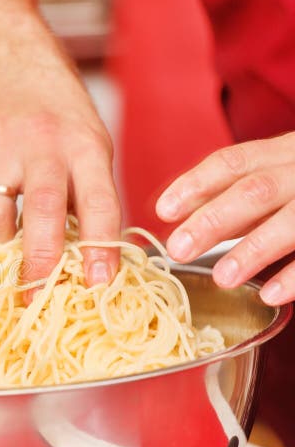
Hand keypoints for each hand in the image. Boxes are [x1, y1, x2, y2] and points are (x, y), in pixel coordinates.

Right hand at [0, 0, 121, 287]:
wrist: (4, 66)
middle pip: (41, 213)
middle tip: (35, 298)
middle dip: (39, 264)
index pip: (99, 204)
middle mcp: (42, 146)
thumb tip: (83, 264)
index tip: (97, 285)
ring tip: (3, 275)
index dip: (99, 248)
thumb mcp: (87, 145)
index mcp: (84, 146)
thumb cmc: (54, 117)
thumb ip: (84, 197)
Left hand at [157, 131, 294, 304]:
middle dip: (213, 220)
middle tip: (178, 249)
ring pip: (293, 219)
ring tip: (222, 277)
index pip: (234, 161)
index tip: (163, 210)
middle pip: (256, 190)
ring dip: (254, 249)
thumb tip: (175, 213)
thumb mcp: (279, 174)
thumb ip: (236, 192)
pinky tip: (270, 294)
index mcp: (286, 152)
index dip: (196, 184)